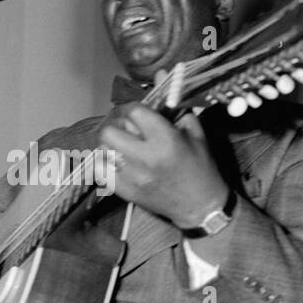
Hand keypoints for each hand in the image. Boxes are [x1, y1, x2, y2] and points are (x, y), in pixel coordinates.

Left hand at [98, 104, 229, 228]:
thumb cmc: (201, 169)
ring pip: (103, 150)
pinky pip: (101, 171)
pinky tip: (116, 162)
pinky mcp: (125, 191)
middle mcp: (145, 157)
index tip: (135, 112)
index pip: (133, 112)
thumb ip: (178, 113)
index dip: (131, 108)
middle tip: (124, 127)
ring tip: (122, 145)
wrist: (200, 206)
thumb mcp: (197, 135)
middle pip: (110, 131)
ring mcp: (132, 176)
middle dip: (116, 125)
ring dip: (110, 143)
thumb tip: (159, 96)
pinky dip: (105, 163)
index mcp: (165, 140)